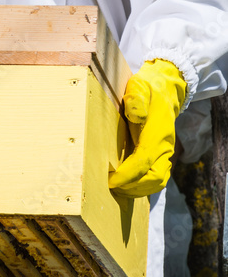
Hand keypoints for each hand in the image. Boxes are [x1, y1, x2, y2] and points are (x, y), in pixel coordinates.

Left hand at [108, 58, 185, 197]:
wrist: (165, 92)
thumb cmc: (146, 90)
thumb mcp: (139, 87)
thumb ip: (136, 99)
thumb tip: (136, 115)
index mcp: (156, 134)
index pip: (144, 161)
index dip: (127, 175)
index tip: (111, 180)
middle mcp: (164, 147)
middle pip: (154, 178)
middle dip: (132, 187)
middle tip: (111, 186)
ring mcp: (166, 153)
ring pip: (158, 182)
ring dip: (138, 189)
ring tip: (118, 188)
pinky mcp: (163, 156)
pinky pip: (157, 178)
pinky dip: (143, 186)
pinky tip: (127, 185)